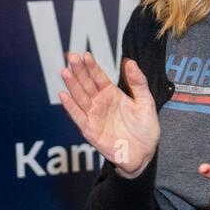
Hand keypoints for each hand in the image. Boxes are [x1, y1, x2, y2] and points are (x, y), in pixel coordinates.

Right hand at [58, 52, 159, 177]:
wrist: (144, 154)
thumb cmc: (145, 129)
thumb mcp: (146, 102)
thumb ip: (138, 83)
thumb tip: (130, 62)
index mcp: (112, 94)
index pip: (99, 77)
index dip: (92, 66)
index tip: (85, 55)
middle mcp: (100, 103)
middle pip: (86, 84)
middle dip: (78, 71)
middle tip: (71, 57)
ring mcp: (93, 116)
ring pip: (80, 98)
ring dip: (72, 85)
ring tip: (65, 72)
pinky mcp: (90, 131)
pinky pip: (78, 117)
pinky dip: (70, 107)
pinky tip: (63, 95)